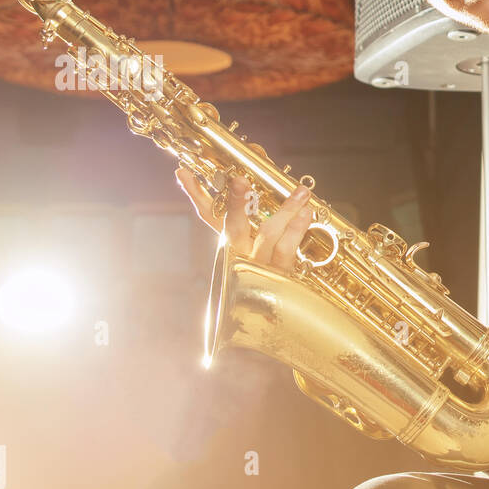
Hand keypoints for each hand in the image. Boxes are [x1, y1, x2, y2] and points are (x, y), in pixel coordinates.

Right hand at [175, 166, 313, 268]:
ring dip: (286, 210)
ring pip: (267, 234)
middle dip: (236, 201)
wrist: (276, 316)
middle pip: (232, 225)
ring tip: (301, 192)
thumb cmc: (271, 272)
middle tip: (239, 179)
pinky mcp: (277, 278)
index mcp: (230, 244)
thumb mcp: (262, 246)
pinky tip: (306, 213)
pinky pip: (285, 251)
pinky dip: (296, 230)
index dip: (195, 194)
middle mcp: (238, 255)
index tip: (182, 172)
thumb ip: (265, 220)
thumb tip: (282, 188)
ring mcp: (257, 267)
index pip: (207, 216)